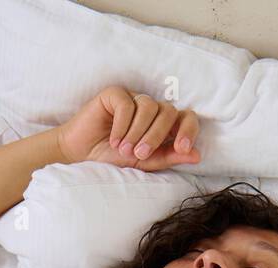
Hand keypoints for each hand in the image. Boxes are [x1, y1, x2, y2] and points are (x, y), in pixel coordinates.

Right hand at [56, 85, 200, 170]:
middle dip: (156, 136)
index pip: (186, 118)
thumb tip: (197, 155)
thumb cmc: (111, 159)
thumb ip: (168, 157)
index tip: (183, 148)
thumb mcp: (144, 163)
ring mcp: (134, 99)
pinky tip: (113, 140)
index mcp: (163, 124)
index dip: (189, 130)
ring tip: (123, 150)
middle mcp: (152, 109)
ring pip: (149, 106)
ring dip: (138, 131)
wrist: (80, 155)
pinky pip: (127, 104)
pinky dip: (122, 124)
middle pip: (168, 112)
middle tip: (140, 155)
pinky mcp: (115, 94)